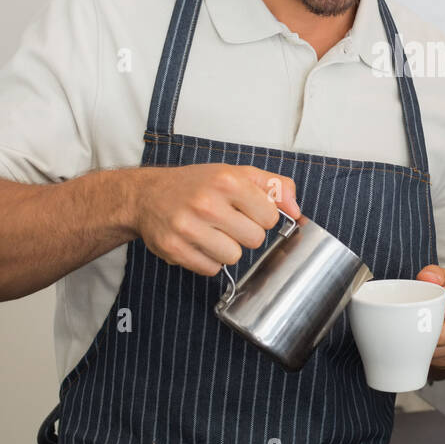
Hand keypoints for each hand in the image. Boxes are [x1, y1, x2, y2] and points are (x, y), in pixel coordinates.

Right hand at [134, 164, 300, 276]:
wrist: (147, 195)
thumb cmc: (196, 184)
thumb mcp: (237, 173)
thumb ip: (274, 187)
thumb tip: (297, 211)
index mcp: (228, 180)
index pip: (271, 217)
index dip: (261, 216)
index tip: (247, 211)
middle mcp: (207, 203)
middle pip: (255, 240)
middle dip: (245, 234)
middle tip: (227, 222)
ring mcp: (188, 227)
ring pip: (234, 257)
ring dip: (226, 249)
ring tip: (212, 233)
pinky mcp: (174, 249)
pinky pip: (211, 269)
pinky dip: (208, 261)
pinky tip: (198, 243)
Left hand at [416, 265, 444, 369]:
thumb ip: (433, 273)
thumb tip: (426, 278)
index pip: (444, 303)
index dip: (423, 306)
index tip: (410, 307)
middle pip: (438, 332)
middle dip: (418, 328)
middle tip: (403, 323)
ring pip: (434, 348)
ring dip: (419, 343)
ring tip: (411, 332)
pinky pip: (436, 359)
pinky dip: (424, 352)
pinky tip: (421, 342)